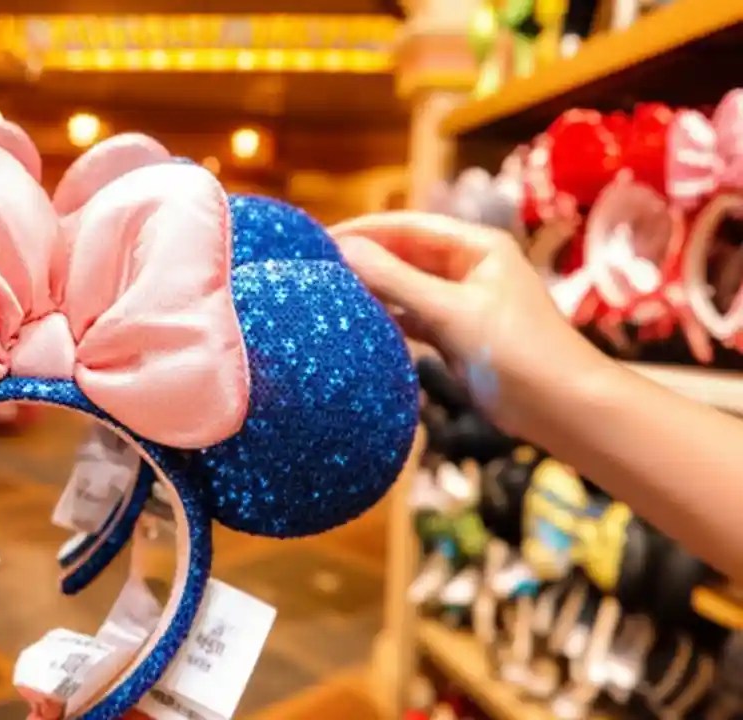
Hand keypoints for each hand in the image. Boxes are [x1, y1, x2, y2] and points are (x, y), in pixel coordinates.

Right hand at [330, 212, 604, 434]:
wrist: (563, 407)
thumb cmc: (516, 352)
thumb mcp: (452, 312)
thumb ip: (397, 280)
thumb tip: (345, 250)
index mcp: (476, 247)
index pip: (408, 226)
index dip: (364, 230)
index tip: (320, 239)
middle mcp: (470, 267)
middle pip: (406, 253)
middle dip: (365, 258)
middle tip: (316, 267)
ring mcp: (463, 301)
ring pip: (407, 286)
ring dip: (374, 288)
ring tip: (328, 292)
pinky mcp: (458, 334)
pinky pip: (414, 316)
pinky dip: (389, 316)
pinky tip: (359, 322)